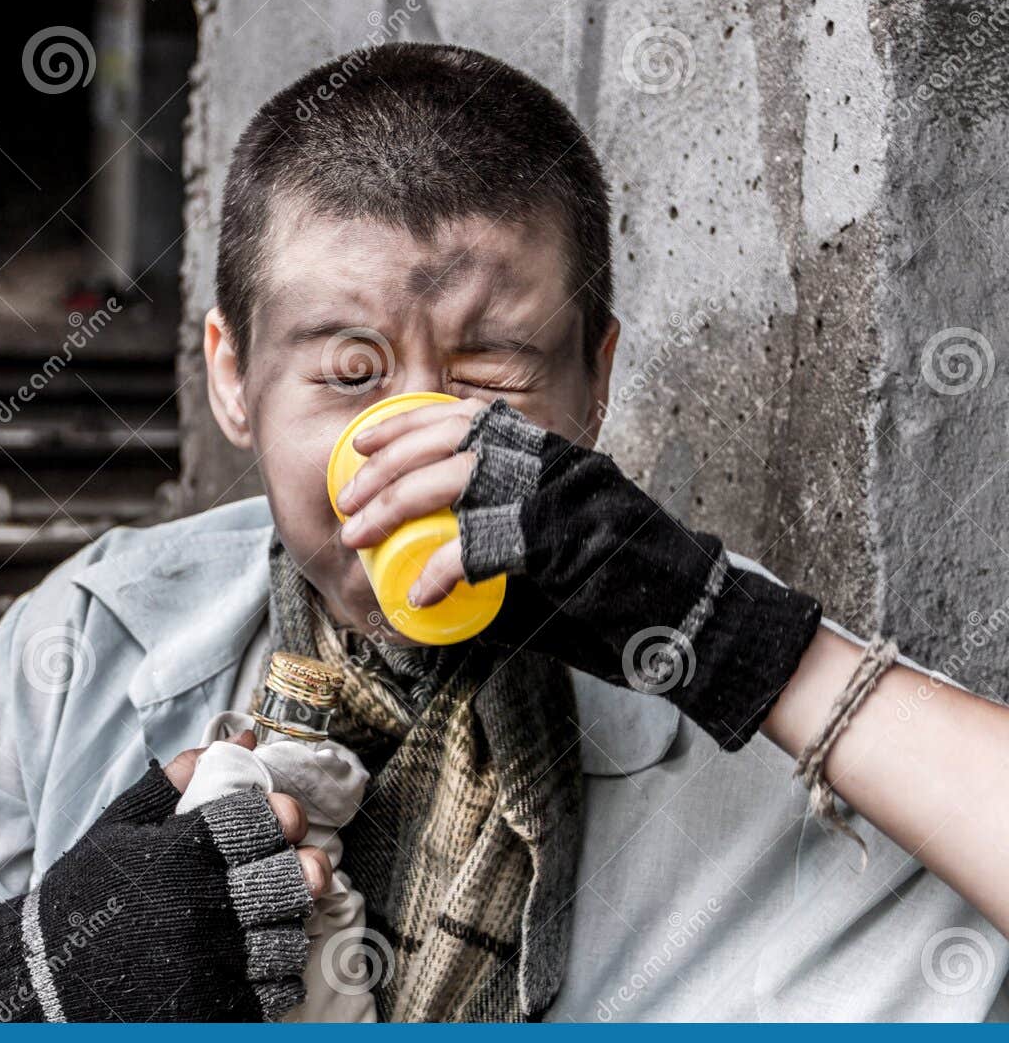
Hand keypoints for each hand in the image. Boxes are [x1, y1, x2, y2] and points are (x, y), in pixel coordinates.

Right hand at [0, 742, 329, 1022]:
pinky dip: (274, 975)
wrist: (43, 981)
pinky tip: (249, 959)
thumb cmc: (84, 896)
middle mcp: (199, 909)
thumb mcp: (119, 828)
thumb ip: (178, 782)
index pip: (264, 822)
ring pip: (290, 938)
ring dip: (284, 925)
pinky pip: (277, 991)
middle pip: (291, 881)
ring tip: (260, 918)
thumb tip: (239, 741)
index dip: (281, 817)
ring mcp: (209, 966)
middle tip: (283, 871)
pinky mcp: (212, 1013)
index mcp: (179, 855)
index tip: (278, 822)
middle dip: (297, 870)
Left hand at [337, 397, 822, 750]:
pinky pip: (486, 541)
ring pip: (459, 478)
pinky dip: (444, 565)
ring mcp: (565, 496)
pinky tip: (420, 591)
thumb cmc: (620, 599)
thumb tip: (429, 572)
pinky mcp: (568, 539)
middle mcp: (558, 463)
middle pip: (452, 441)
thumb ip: (500, 548)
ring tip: (359, 534)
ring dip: (398, 503)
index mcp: (553, 456)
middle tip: (348, 500)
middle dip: (388, 466)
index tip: (362, 439)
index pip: (469, 417)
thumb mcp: (550, 559)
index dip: (409, 422)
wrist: (695, 625)